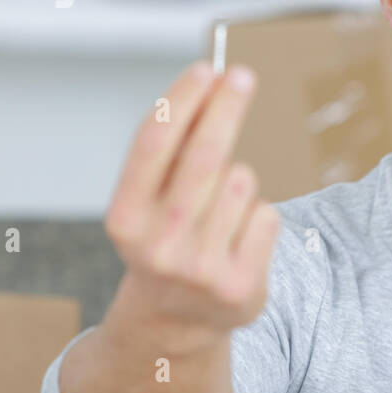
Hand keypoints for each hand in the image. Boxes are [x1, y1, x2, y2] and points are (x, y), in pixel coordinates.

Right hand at [102, 60, 280, 345]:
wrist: (175, 323)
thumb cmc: (166, 240)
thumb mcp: (147, 204)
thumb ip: (171, 154)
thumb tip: (211, 82)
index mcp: (125, 218)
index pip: (154, 143)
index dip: (182, 100)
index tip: (206, 69)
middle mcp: (157, 244)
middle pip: (205, 155)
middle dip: (226, 108)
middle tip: (243, 77)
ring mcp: (200, 268)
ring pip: (241, 182)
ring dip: (240, 180)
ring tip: (223, 208)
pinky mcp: (239, 285)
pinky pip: (267, 215)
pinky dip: (259, 215)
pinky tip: (240, 238)